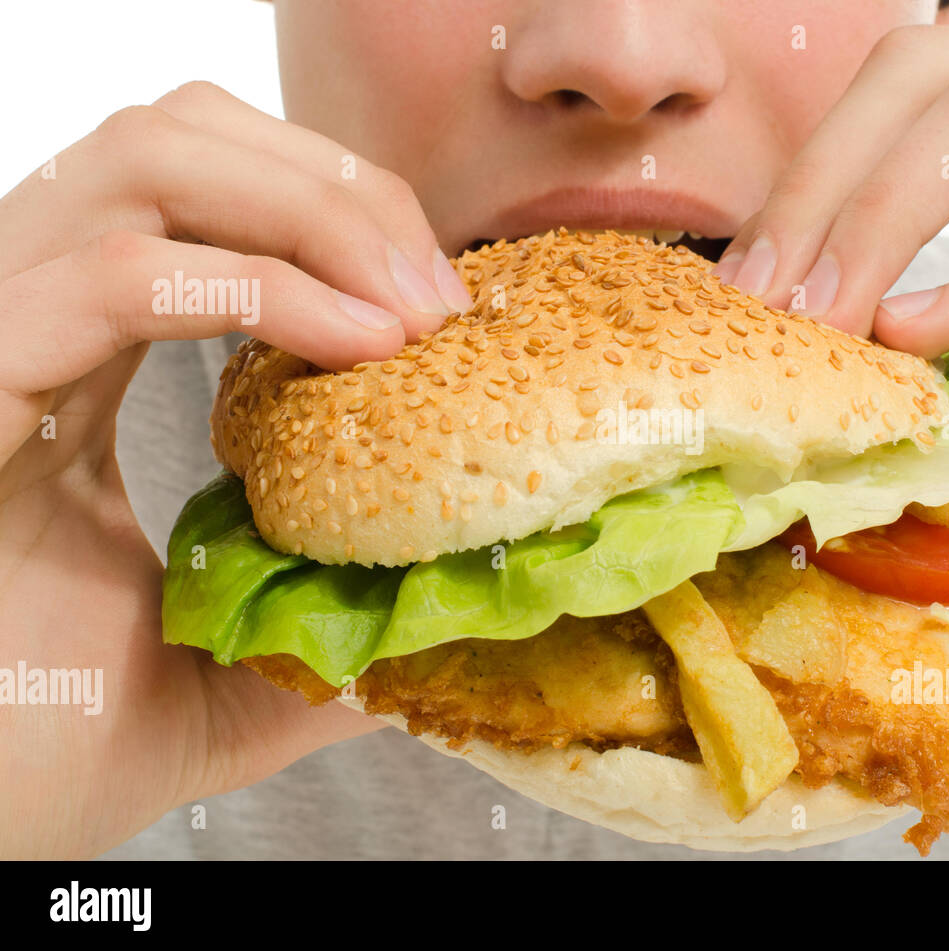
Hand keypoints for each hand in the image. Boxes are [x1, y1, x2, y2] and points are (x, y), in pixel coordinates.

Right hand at [0, 81, 472, 856]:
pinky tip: (348, 343)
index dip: (338, 210)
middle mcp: (31, 325)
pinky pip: (102, 276)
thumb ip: (325, 620)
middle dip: (336, 187)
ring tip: (407, 312)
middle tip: (435, 290)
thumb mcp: (228, 671)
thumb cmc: (48, 751)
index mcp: (80, 365)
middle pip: (182, 137)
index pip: (207, 197)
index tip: (442, 296)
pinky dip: (247, 287)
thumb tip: (446, 611)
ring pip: (143, 162)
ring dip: (309, 214)